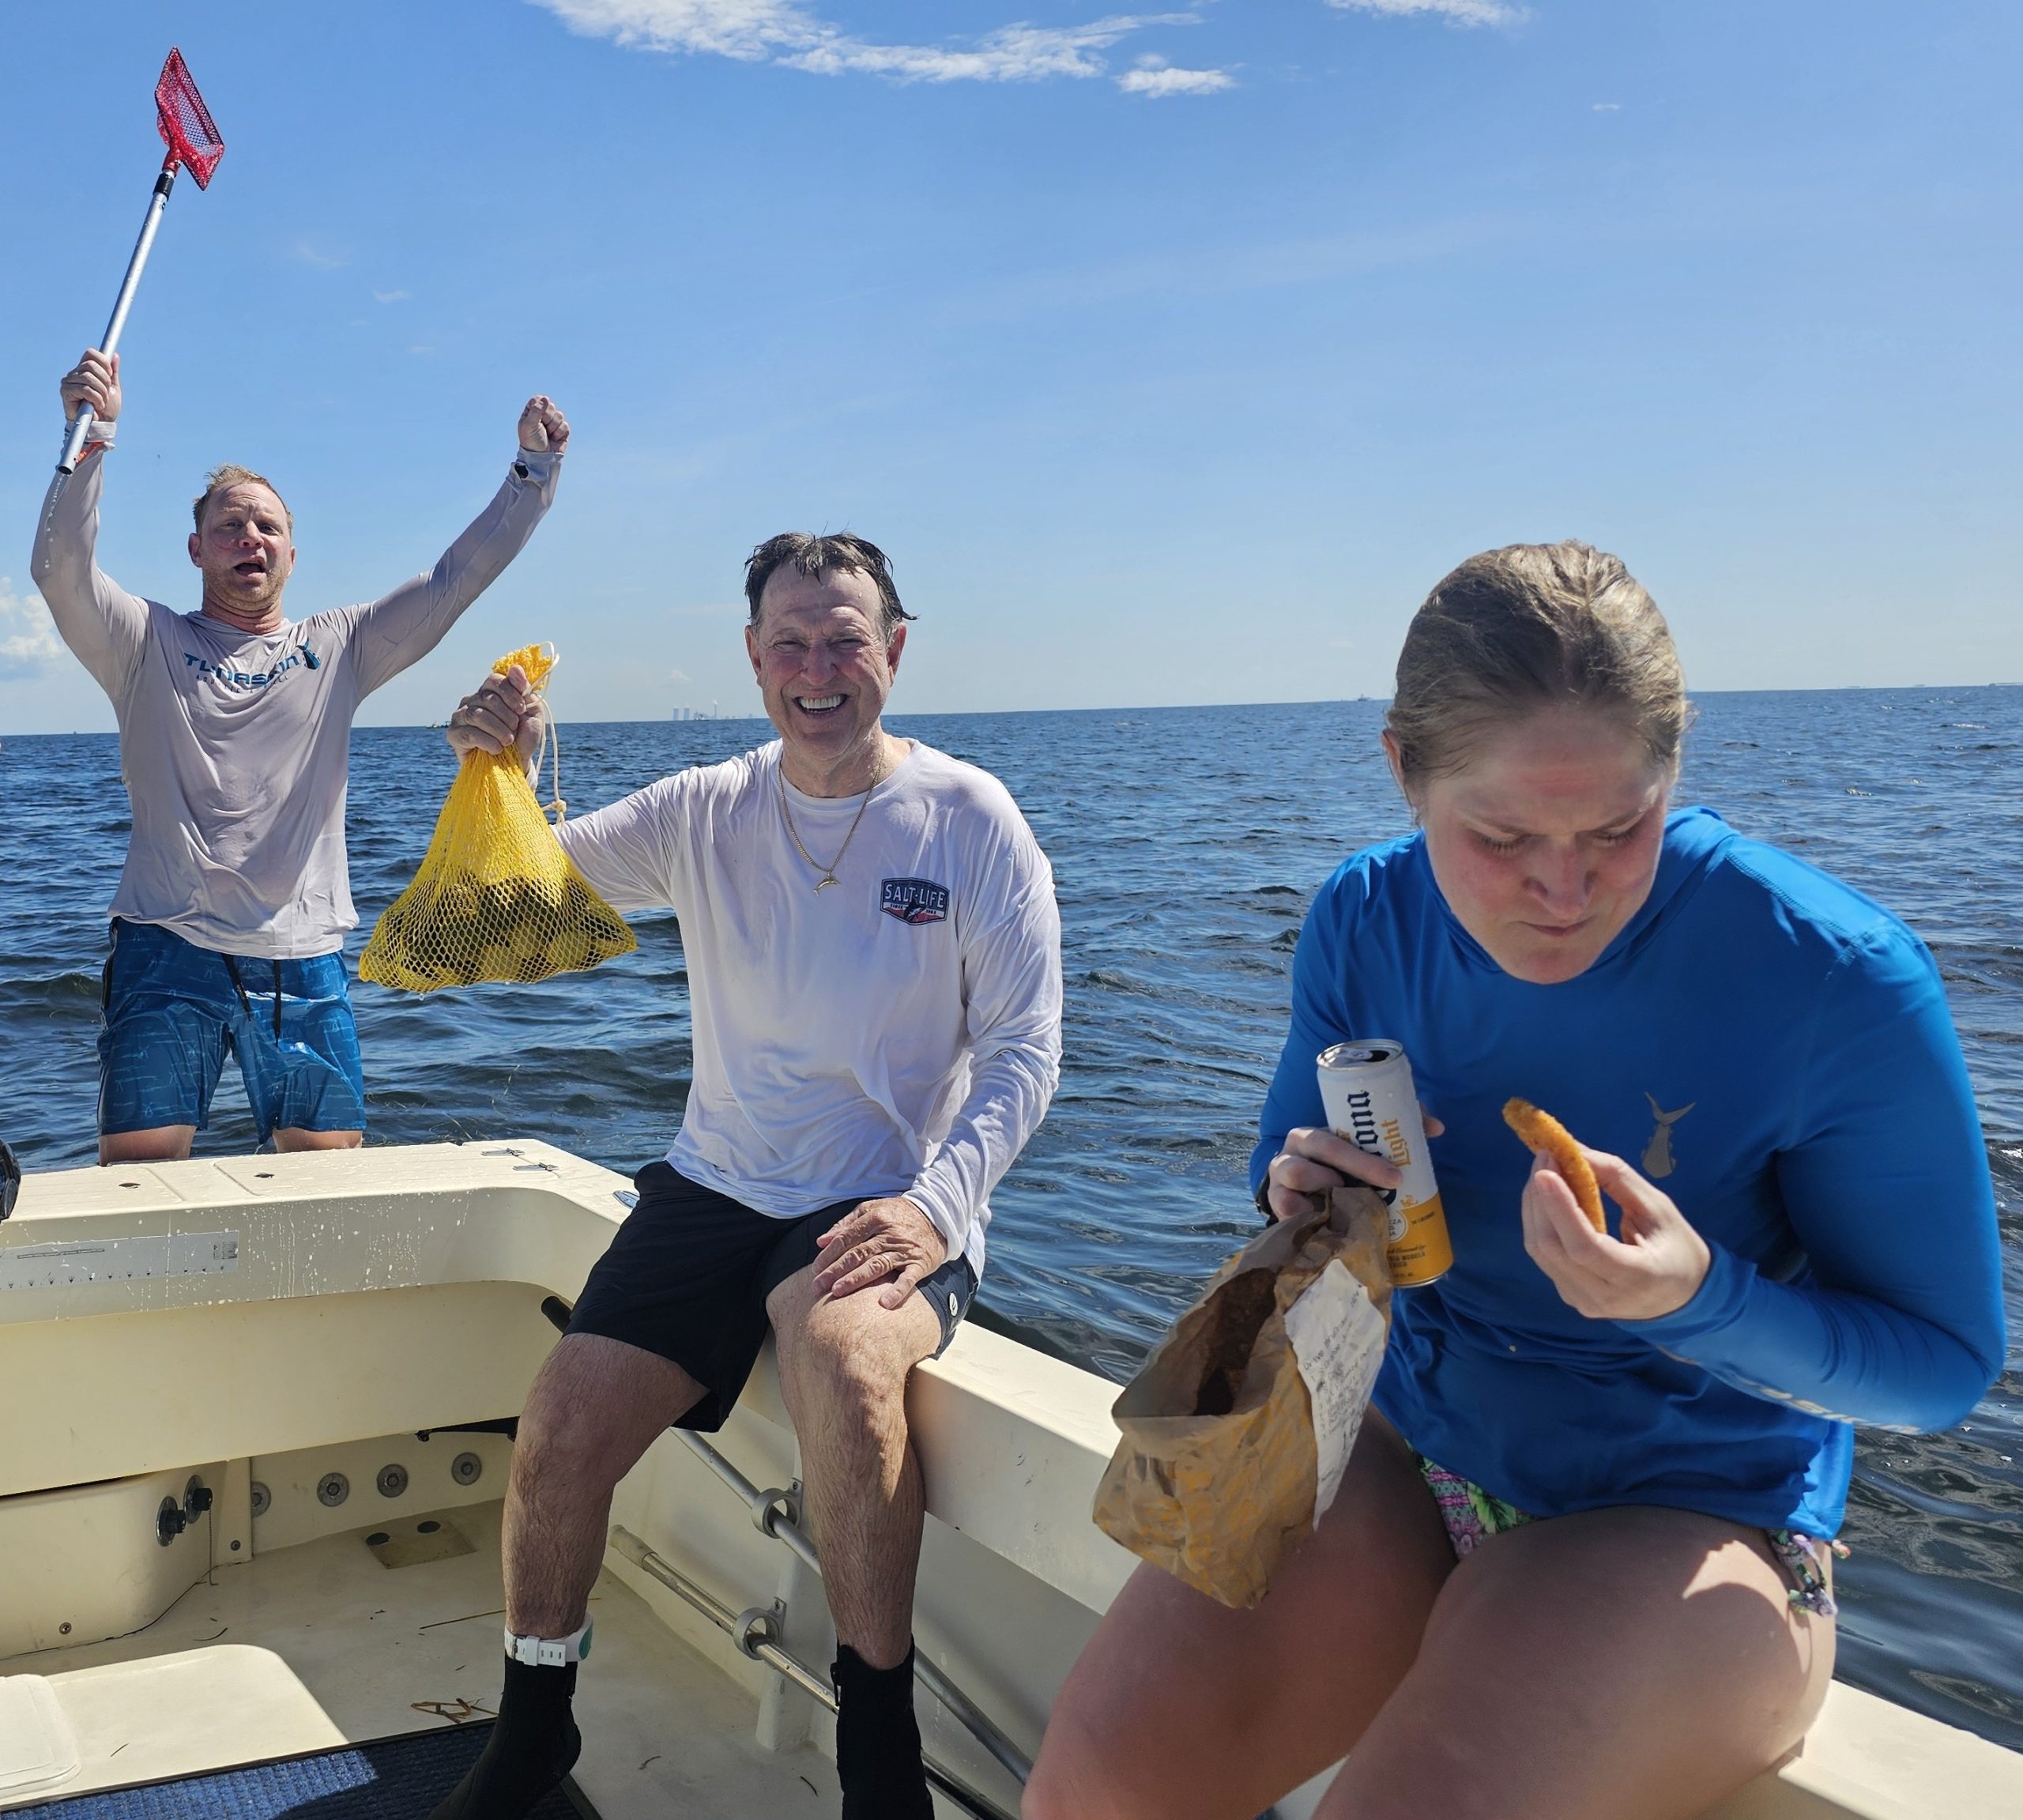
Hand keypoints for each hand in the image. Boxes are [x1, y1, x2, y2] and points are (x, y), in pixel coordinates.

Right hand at [61, 349, 120, 424]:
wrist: (100, 425)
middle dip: (104, 380)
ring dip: (101, 392)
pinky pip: (85, 389)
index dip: (103, 361)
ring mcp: (68, 382)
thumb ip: (112, 372)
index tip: (110, 374)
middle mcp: (74, 373)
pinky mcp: (65, 391)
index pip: (90, 354)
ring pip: (88, 377)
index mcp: (85, 370)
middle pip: (91, 365)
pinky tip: (97, 406)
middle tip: (106, 393)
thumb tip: (114, 355)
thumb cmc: (105, 408)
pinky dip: (96, 398)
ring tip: (102, 401)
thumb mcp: (112, 388)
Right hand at [446, 663, 544, 765]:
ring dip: (499, 730)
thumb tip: (516, 668)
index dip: (510, 693)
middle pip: (487, 698)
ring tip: (508, 741)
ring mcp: (460, 716)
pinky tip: (497, 749)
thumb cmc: (522, 737)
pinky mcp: (454, 734)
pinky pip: (469, 733)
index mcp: (490, 692)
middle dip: (507, 716)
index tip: (521, 709)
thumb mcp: (531, 713)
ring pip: (478, 715)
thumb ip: (525, 690)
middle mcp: (472, 700)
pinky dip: (488, 742)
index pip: (494, 680)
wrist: (515, 764)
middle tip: (515, 729)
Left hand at [517, 395, 568, 454]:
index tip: (537, 416)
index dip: (540, 406)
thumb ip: (536, 410)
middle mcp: (543, 416)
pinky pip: (565, 425)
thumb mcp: (529, 425)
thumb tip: (546, 398)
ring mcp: (553, 423)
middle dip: (547, 417)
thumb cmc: (531, 442)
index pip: (539, 399)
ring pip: (559, 415)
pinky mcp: (562, 431)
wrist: (541, 458)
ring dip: (553, 426)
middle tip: (542, 427)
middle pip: (551, 406)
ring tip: (548, 435)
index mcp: (532, 412)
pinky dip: (559, 432)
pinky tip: (554, 438)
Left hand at [812, 1196, 947, 1308]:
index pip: (846, 1238)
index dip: (829, 1255)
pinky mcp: (920, 1263)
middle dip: (835, 1271)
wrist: (938, 1216)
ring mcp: (904, 1249)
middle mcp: (888, 1233)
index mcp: (875, 1218)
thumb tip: (821, 1241)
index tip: (815, 1270)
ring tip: (838, 1291)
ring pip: (877, 1265)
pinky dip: (897, 1291)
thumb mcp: (872, 1210)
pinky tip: (884, 1303)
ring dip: (856, 1279)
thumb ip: (846, 1224)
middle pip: (857, 1253)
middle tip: (818, 1286)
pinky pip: (908, 1279)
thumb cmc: (898, 1215)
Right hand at [1261, 1112, 1444, 1222]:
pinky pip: (1286, 1219)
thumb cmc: (1335, 1162)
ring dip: (1323, 1202)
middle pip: (1306, 1170)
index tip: (1396, 1177)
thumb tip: (1436, 1127)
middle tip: (1383, 1194)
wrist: (1298, 1185)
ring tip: (1352, 1210)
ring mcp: (1278, 1186)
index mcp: (1309, 1137)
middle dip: (1344, 1184)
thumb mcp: (1357, 1145)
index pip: (1330, 1142)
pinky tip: (1330, 1231)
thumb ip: (1393, 1130)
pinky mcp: (1276, 1210)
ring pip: (1291, 1193)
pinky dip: (1306, 1225)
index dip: (1361, 1160)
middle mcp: (1288, 1158)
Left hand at [1520, 1146, 1710, 1321]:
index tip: (1546, 1172)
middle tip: (1545, 1157)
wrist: (1680, 1296)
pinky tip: (1547, 1197)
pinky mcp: (1569, 1295)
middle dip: (1541, 1198)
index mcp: (1638, 1279)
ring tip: (1545, 1170)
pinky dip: (1541, 1221)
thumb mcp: (1658, 1207)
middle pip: (1553, 1248)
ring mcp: (1582, 1301)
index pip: (1585, 1248)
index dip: (1561, 1209)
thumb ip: (1617, 1178)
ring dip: (1535, 1205)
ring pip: (1540, 1251)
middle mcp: (1604, 1298)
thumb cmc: (1675, 1245)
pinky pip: (1544, 1255)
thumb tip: (1573, 1150)